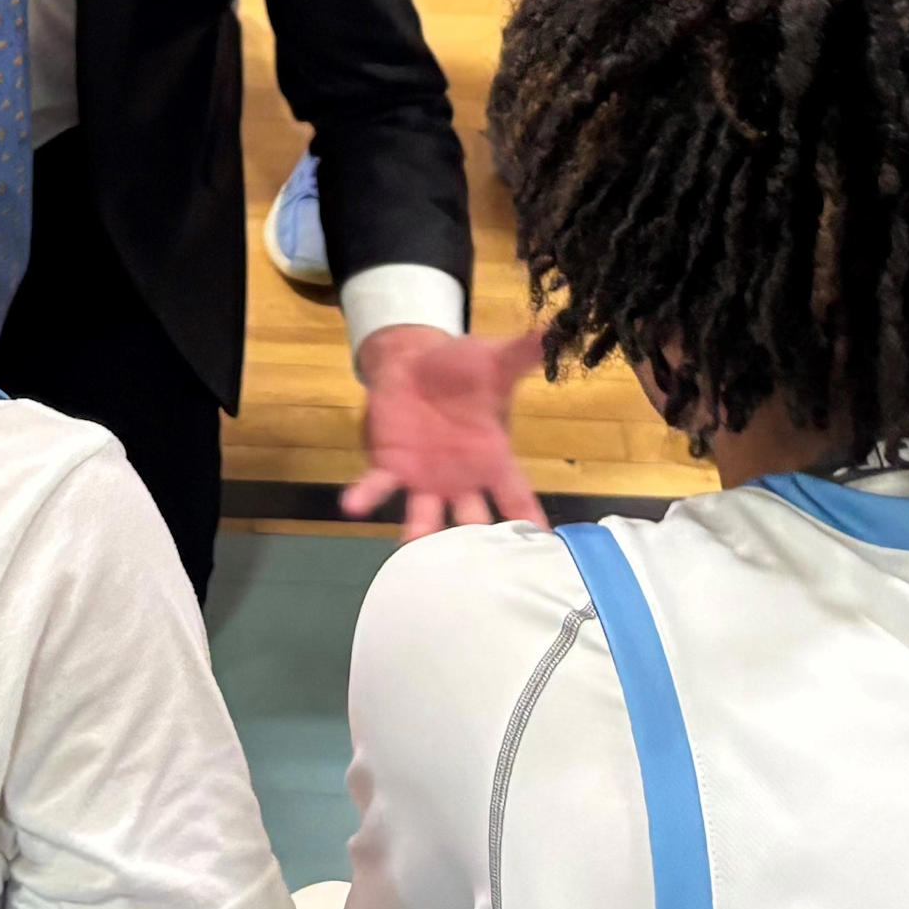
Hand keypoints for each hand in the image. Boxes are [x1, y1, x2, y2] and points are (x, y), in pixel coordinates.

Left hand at [346, 325, 546, 536]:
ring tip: (415, 554)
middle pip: (473, 524)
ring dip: (419, 536)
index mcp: (493, 460)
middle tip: (483, 580)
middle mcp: (461, 480)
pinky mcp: (390, 466)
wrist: (414, 363)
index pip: (517, 500)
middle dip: (477, 550)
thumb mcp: (495, 360)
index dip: (530, 526)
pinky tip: (352, 505)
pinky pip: (377, 486)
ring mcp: (424, 479)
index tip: (546, 556)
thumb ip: (524, 353)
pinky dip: (365, 496)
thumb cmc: (462, 369)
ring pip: (425, 517)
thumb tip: (557, 327)